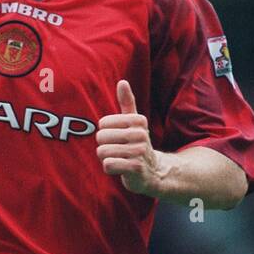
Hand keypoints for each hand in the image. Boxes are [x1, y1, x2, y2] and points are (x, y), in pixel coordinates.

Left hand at [96, 79, 163, 195]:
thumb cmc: (137, 144)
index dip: (105, 133)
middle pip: (101, 137)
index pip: (103, 123)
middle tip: (118, 151)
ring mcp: (139, 152)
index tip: (118, 139)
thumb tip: (122, 82)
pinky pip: (108, 164)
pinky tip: (120, 169)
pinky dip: (109, 169)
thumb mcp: (134, 122)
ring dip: (106, 158)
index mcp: (139, 120)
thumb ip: (127, 102)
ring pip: (103, 152)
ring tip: (119, 159)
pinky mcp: (136, 168)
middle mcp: (141, 134)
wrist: (152, 172)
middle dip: (104, 147)